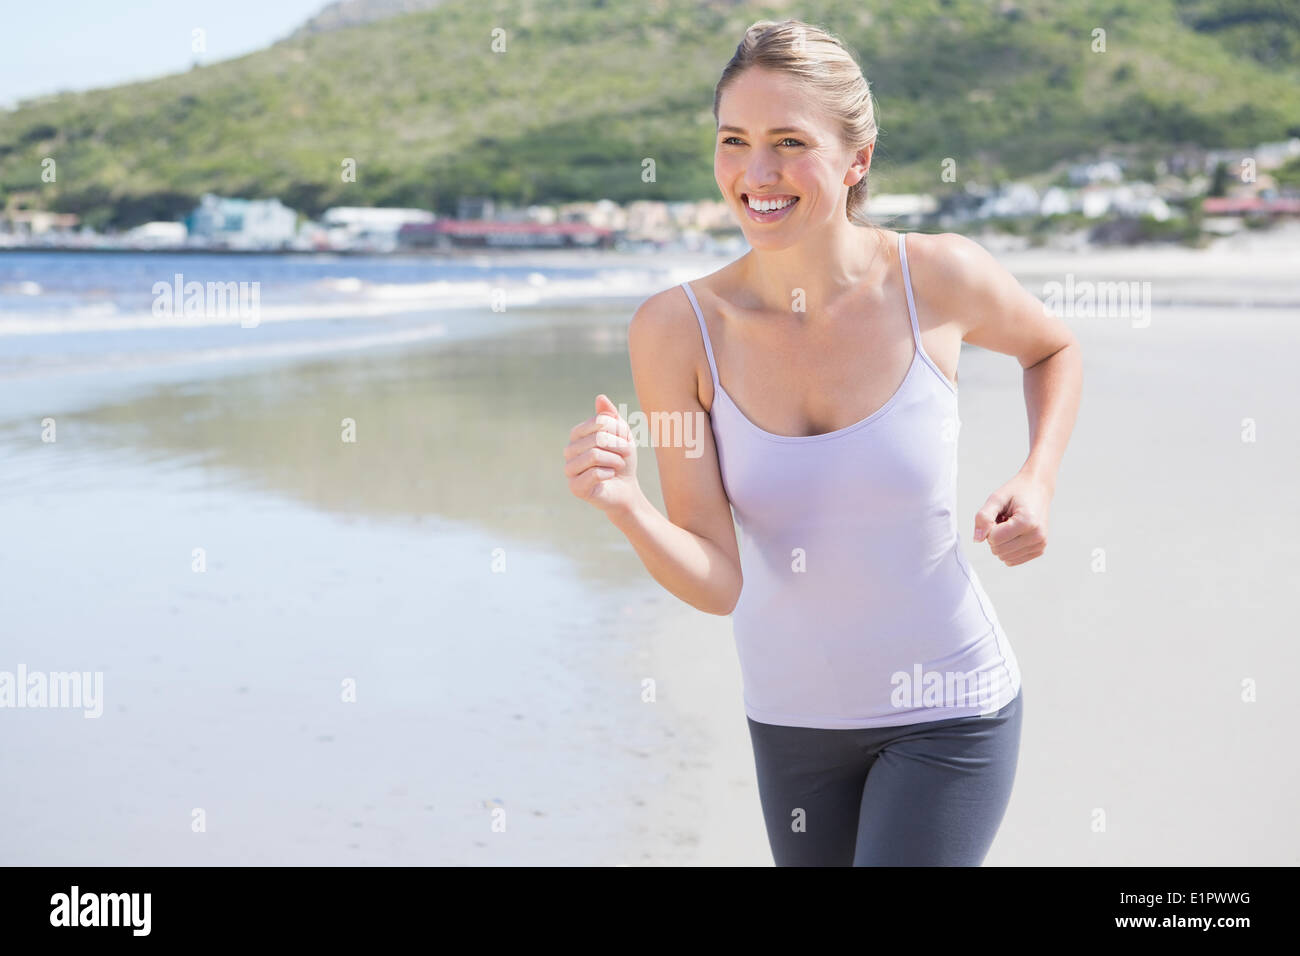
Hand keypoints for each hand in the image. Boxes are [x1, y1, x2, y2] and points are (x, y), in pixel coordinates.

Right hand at [563, 394, 640, 514]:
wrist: (626, 488)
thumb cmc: (622, 460)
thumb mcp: (622, 435)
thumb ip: (612, 416)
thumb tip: (600, 397)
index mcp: (577, 434)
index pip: (599, 421)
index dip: (617, 430)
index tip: (626, 440)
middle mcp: (569, 450)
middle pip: (597, 438)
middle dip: (618, 446)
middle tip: (626, 454)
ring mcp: (569, 469)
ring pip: (594, 455)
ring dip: (614, 460)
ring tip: (618, 465)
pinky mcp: (575, 487)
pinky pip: (594, 474)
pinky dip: (609, 473)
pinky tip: (610, 476)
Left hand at [973, 472, 1051, 565]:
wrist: (1038, 488)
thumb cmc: (1016, 492)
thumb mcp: (996, 498)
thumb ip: (983, 517)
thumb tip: (977, 539)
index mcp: (1027, 522)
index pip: (993, 539)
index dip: (989, 526)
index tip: (999, 514)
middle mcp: (1037, 536)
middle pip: (998, 550)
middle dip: (994, 535)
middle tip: (1005, 519)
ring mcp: (1040, 545)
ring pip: (1004, 557)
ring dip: (1002, 542)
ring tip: (1011, 525)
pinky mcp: (1039, 550)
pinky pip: (1011, 560)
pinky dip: (1008, 548)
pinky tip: (1016, 533)